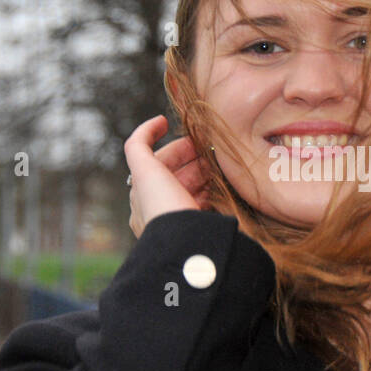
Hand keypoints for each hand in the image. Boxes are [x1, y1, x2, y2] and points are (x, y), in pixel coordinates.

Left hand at [124, 115, 214, 238]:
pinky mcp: (204, 232)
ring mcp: (184, 225)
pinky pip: (213, 208)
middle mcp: (163, 214)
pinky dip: (221, 194)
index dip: (177, 151)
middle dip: (196, 162)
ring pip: (197, 193)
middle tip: (215, 152)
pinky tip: (229, 189)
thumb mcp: (144, 171)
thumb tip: (158, 122)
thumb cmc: (162, 210)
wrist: (185, 248)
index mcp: (144, 201)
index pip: (160, 168)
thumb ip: (141, 143)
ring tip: (225, 168)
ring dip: (209, 177)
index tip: (197, 142)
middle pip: (181, 179)